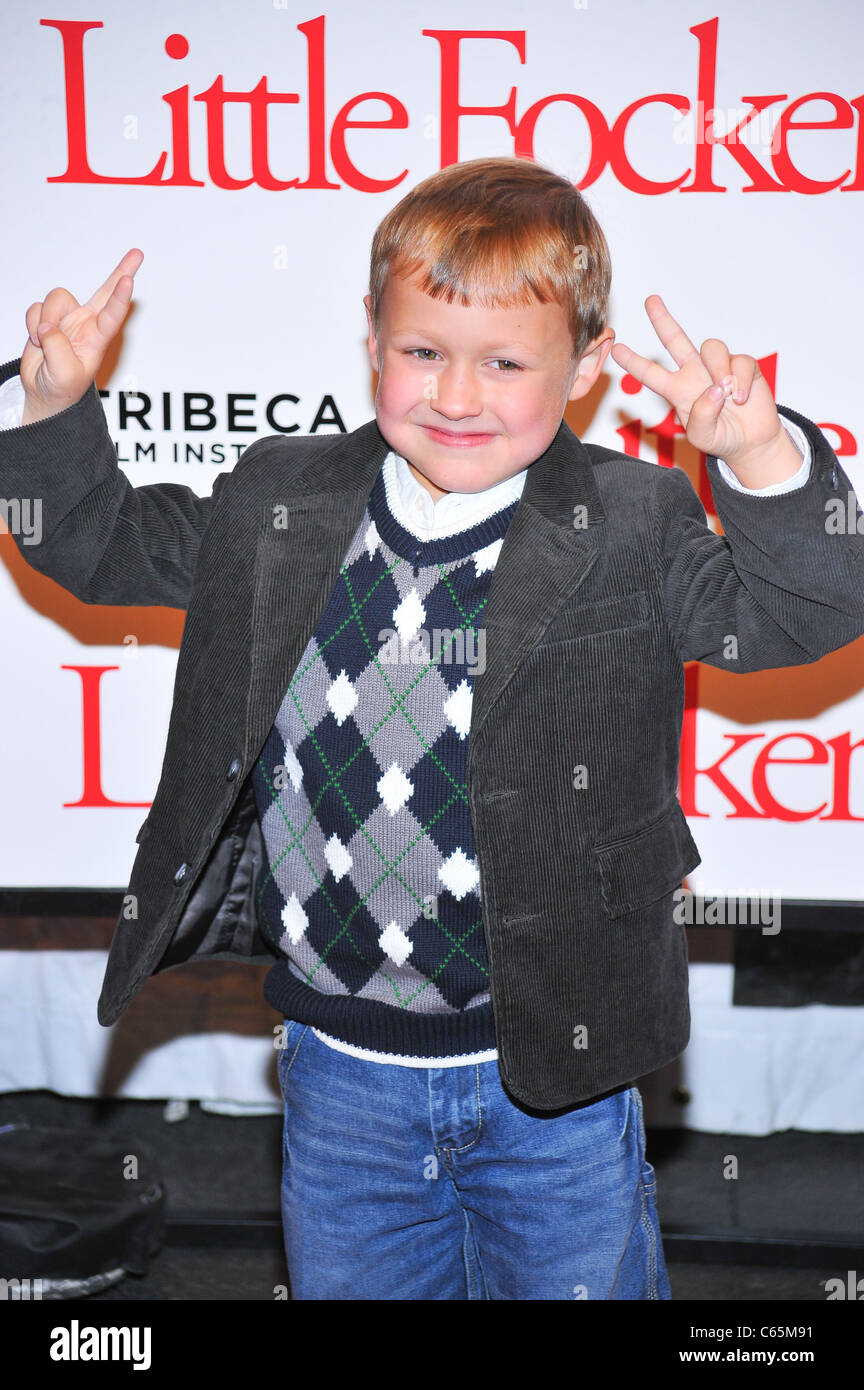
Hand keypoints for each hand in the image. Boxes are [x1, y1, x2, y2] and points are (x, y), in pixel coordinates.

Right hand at [21, 248, 143, 424]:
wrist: (46, 392)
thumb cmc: (63, 388)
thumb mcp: (64, 374)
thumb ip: (58, 348)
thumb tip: (47, 326)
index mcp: (98, 339)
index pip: (112, 315)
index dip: (120, 298)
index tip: (129, 281)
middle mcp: (87, 323)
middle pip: (105, 290)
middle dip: (121, 271)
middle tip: (138, 254)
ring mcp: (68, 318)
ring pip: (56, 298)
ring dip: (45, 319)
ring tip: (45, 342)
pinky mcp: (48, 318)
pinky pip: (35, 308)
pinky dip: (31, 324)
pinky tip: (38, 341)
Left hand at [610, 294, 784, 465]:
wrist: (752, 441)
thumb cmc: (721, 437)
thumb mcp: (703, 437)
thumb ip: (701, 417)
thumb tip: (714, 390)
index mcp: (677, 390)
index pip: (651, 373)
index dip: (634, 362)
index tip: (616, 349)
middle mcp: (694, 373)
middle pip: (675, 339)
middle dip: (662, 318)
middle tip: (650, 300)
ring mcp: (718, 366)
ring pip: (710, 347)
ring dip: (718, 369)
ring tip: (726, 395)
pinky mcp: (742, 365)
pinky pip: (739, 361)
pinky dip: (740, 379)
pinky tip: (741, 398)